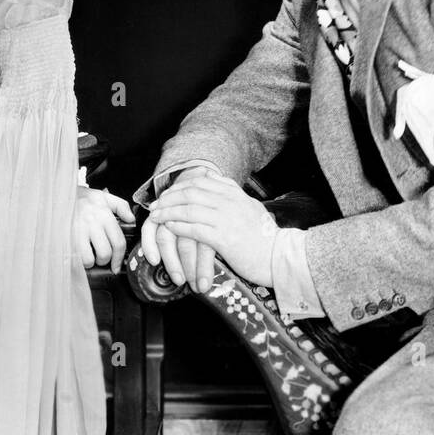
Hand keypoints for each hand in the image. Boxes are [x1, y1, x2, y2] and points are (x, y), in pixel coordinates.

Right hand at [72, 188, 134, 273]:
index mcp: (104, 215)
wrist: (57, 193)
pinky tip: (77, 254)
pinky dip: (77, 260)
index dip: (119, 259)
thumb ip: (120, 206)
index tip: (116, 266)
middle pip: (105, 254)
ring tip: (88, 255)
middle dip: (104, 261)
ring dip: (90, 262)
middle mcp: (93, 223)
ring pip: (90, 259)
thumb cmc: (80, 197)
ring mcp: (78, 230)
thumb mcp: (102, 196)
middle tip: (100, 257)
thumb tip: (131, 219)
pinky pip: (75, 258)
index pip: (118, 242)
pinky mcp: (65, 236)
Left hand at [147, 176, 277, 286]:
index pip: (201, 181)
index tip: (168, 192)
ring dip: (168, 212)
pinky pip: (194, 228)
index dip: (180, 185)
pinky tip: (169, 228)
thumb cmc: (263, 236)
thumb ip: (231, 192)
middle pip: (191, 192)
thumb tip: (211, 178)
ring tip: (156, 216)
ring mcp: (226, 219)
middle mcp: (230, 202)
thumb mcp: (249, 206)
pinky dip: (178, 227)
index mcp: (235, 193)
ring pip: (189, 209)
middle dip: (169, 197)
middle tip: (155, 204)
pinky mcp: (223, 238)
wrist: (278, 256)